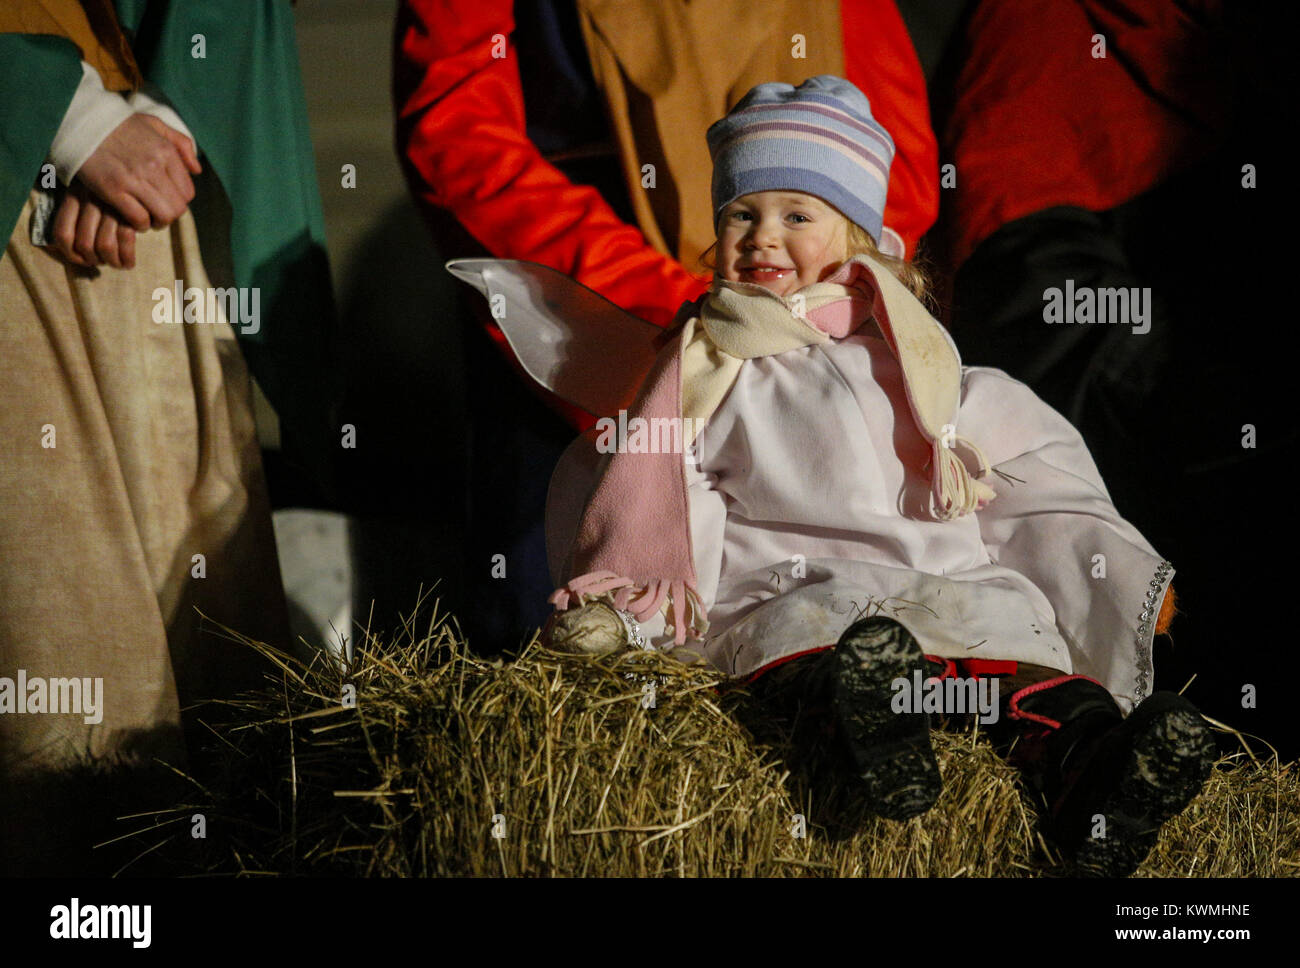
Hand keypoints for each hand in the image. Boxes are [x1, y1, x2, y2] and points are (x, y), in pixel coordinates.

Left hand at [50, 184, 135, 269]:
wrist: (129, 167)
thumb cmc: (109, 183)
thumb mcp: (84, 191)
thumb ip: (72, 216)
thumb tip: (54, 248)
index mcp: (73, 195)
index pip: (63, 234)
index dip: (70, 254)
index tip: (82, 260)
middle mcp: (89, 198)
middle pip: (84, 244)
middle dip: (94, 260)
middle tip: (103, 262)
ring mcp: (110, 205)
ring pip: (105, 245)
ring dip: (112, 262)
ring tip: (118, 264)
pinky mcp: (131, 210)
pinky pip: (126, 240)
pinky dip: (127, 257)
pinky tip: (129, 262)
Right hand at [74, 114, 201, 230]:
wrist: (80, 121)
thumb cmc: (118, 124)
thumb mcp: (154, 124)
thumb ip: (181, 144)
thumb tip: (196, 170)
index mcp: (166, 152)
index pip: (188, 192)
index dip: (179, 201)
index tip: (167, 199)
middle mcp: (154, 167)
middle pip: (178, 208)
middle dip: (170, 215)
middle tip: (157, 212)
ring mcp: (133, 179)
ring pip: (162, 216)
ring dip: (156, 222)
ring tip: (147, 216)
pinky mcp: (113, 189)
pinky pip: (138, 218)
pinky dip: (139, 224)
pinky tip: (131, 217)